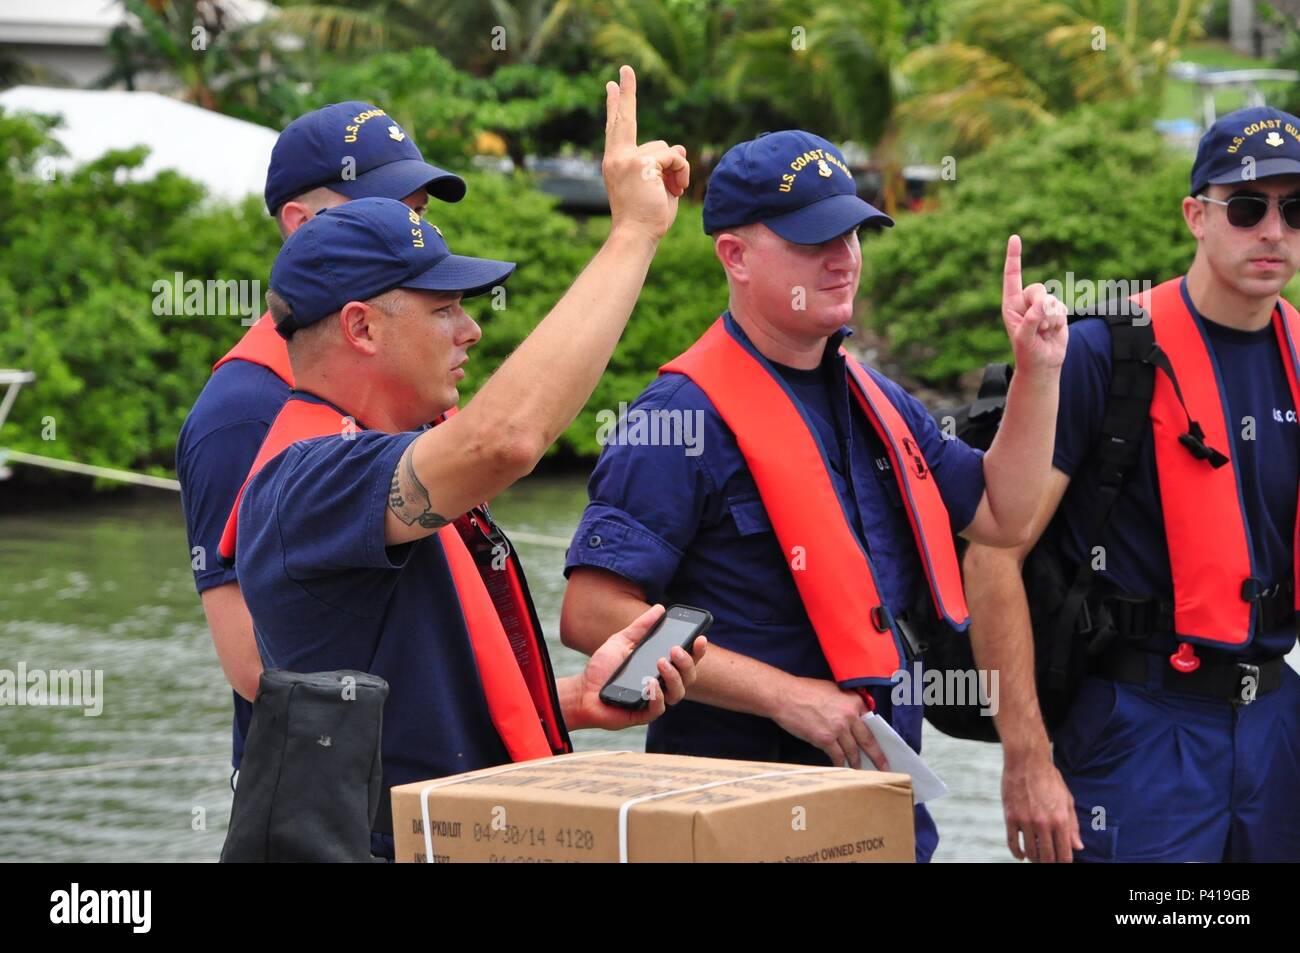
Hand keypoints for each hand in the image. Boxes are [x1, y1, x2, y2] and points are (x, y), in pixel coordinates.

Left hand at [575, 603, 707, 729]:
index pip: (687, 660)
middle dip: (686, 662)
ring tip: (661, 662)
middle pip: (689, 676)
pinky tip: (650, 683)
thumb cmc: (603, 667)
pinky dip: (657, 695)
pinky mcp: (643, 714)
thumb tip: (660, 608)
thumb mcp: (622, 641)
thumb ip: (641, 626)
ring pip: (678, 693)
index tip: (700, 638)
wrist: (582, 690)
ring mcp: (654, 700)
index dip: (697, 650)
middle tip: (674, 650)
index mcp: (661, 667)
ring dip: (673, 677)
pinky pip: (659, 708)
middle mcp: (662, 684)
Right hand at [602, 65, 689, 240]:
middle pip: (625, 117)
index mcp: (616, 161)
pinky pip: (674, 157)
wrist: (636, 236)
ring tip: (671, 191)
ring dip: (676, 169)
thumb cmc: (647, 219)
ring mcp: (628, 158)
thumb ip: (665, 165)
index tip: (610, 85)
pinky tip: (676, 190)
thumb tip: (680, 148)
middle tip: (625, 69)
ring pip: (666, 148)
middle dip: (626, 91)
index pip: (615, 127)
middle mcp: (617, 156)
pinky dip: (681, 173)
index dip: (614, 106)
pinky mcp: (642, 163)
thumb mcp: (658, 186)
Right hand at [770, 676, 889, 769]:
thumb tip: (851, 714)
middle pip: (868, 740)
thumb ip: (845, 702)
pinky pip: (837, 755)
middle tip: (885, 767)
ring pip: (853, 750)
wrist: (785, 696)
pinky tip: (842, 768)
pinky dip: (840, 763)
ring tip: (860, 770)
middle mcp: (849, 716)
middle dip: (877, 756)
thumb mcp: (831, 690)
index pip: (870, 721)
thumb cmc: (805, 690)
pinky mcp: (825, 739)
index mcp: (853, 701)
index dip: (875, 735)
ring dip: (857, 762)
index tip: (881, 745)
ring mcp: (838, 729)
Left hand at [1002, 235, 1067, 372]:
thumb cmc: (1027, 353)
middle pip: (1038, 289)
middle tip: (1039, 327)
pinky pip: (1062, 308)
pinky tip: (1052, 332)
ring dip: (1050, 320)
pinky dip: (1059, 322)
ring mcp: (1041, 306)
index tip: (1014, 237)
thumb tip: (1044, 305)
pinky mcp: (1056, 311)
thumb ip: (1032, 320)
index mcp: (1010, 304)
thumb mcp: (1024, 339)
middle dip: (1041, 307)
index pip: (1012, 276)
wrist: (1043, 364)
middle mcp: (1025, 302)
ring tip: (1043, 333)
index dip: (1014, 257)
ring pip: (1052, 300)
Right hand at [1002, 748, 1082, 861]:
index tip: (1062, 863)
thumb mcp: (1067, 800)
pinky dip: (1017, 852)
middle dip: (1049, 863)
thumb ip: (1073, 825)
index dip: (1064, 863)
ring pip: (1030, 851)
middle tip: (1048, 862)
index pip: (1065, 853)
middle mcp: (1043, 823)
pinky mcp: (1010, 816)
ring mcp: (1026, 820)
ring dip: (1034, 858)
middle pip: (1047, 857)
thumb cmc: (1049, 778)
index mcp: (1060, 819)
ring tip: (1035, 857)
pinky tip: (1020, 855)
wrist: (1026, 761)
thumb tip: (1078, 847)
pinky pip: (1012, 842)